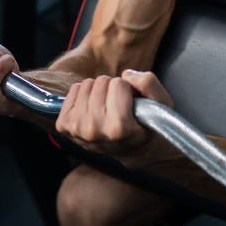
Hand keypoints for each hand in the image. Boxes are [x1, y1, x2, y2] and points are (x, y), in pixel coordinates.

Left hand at [55, 70, 173, 156]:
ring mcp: (76, 129)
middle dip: (111, 89)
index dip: (127, 89)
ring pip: (87, 84)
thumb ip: (149, 84)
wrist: (131, 151)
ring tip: (106, 108)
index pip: (119, 84)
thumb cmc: (146, 126)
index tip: (131, 104)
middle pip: (101, 82)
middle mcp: (94, 131)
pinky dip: (84, 94)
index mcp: (119, 128)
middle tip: (118, 106)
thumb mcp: (161, 105)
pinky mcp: (64, 126)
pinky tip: (93, 109)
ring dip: (98, 92)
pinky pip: (74, 90)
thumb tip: (126, 75)